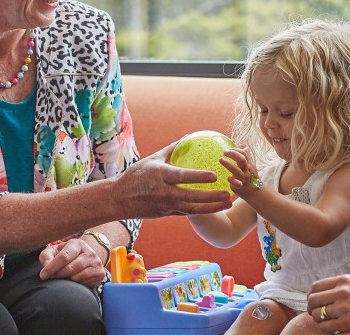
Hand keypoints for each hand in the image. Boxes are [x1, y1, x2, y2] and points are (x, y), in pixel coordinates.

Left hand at [38, 237, 106, 286]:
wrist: (85, 258)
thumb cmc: (66, 255)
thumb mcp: (54, 252)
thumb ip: (46, 256)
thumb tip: (47, 266)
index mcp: (77, 244)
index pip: (64, 257)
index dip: (52, 267)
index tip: (43, 275)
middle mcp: (89, 252)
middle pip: (70, 268)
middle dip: (57, 275)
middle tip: (51, 278)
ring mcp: (96, 262)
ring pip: (76, 277)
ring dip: (66, 280)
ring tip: (62, 278)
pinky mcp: (100, 273)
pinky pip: (84, 282)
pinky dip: (75, 284)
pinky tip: (73, 281)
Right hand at [113, 141, 232, 217]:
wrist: (119, 199)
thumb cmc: (136, 175)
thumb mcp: (153, 159)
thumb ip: (173, 148)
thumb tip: (189, 136)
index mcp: (160, 176)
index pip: (182, 177)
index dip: (198, 177)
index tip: (214, 175)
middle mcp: (164, 192)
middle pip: (192, 197)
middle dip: (211, 197)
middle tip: (228, 193)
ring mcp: (167, 205)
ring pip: (193, 209)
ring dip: (213, 207)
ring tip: (229, 204)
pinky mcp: (168, 213)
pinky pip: (188, 213)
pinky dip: (203, 211)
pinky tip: (216, 208)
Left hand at [220, 147, 259, 197]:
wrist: (254, 192)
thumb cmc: (250, 176)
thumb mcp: (250, 165)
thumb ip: (246, 155)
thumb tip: (242, 144)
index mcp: (248, 164)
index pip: (243, 153)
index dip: (235, 150)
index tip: (227, 149)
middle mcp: (246, 170)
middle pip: (242, 159)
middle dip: (233, 154)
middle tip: (225, 152)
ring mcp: (243, 178)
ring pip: (237, 171)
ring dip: (229, 165)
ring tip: (221, 160)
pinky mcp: (240, 186)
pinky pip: (237, 183)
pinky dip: (233, 180)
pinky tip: (228, 178)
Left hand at [306, 274, 349, 334]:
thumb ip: (344, 287)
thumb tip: (329, 293)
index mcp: (344, 280)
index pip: (316, 287)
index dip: (311, 297)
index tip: (314, 303)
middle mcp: (342, 291)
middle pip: (313, 300)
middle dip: (312, 310)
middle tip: (317, 315)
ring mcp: (345, 306)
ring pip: (318, 315)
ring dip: (320, 321)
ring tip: (328, 323)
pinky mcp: (349, 322)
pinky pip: (327, 327)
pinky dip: (327, 330)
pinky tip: (336, 329)